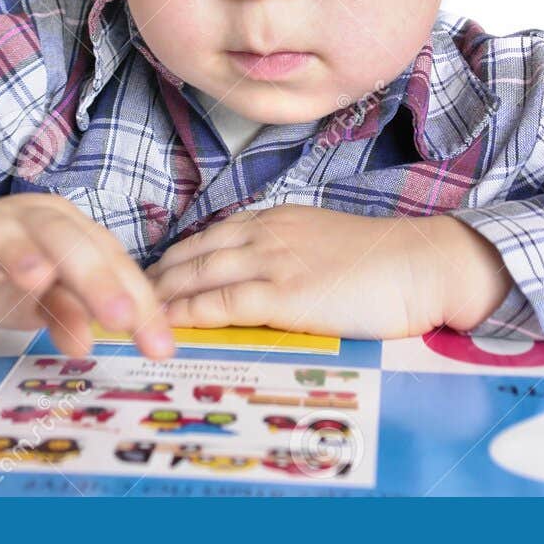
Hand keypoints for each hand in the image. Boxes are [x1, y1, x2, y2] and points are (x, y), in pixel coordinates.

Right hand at [0, 192, 173, 357]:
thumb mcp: (40, 300)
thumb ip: (68, 312)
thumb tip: (90, 342)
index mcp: (61, 228)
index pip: (108, 260)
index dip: (137, 301)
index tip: (159, 347)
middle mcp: (20, 222)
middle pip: (63, 239)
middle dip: (93, 276)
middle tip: (120, 317)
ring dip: (16, 252)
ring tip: (35, 277)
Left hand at [145, 204, 509, 339]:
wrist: (424, 264)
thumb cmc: (385, 264)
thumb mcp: (324, 245)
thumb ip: (287, 255)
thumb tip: (258, 283)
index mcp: (276, 220)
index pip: (208, 237)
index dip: (173, 258)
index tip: (146, 276)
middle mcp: (266, 233)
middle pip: (193, 252)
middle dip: (153, 276)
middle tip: (118, 297)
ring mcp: (274, 261)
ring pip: (199, 274)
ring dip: (160, 296)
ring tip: (130, 314)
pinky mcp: (286, 293)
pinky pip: (223, 302)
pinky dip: (189, 312)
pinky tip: (166, 323)